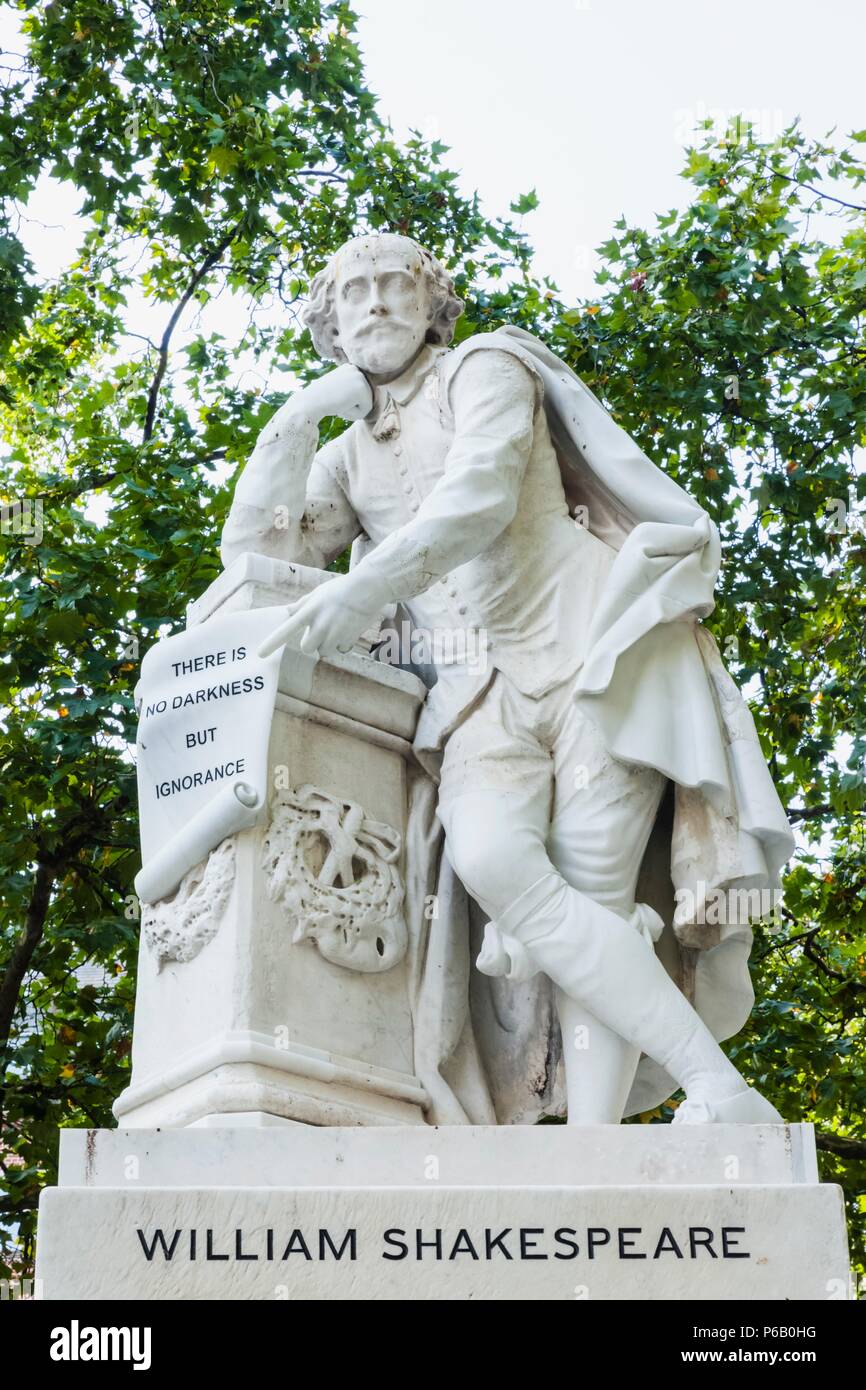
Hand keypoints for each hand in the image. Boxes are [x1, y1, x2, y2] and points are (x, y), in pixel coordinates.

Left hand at [257, 570, 388, 660]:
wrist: (368, 588)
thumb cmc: (340, 589)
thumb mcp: (318, 594)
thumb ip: (302, 605)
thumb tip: (286, 612)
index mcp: (310, 611)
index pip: (287, 629)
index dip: (273, 642)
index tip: (260, 654)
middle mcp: (321, 624)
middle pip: (307, 647)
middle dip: (313, 642)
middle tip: (322, 630)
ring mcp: (335, 633)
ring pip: (324, 650)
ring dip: (329, 643)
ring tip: (338, 627)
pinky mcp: (349, 639)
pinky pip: (341, 649)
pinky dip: (343, 643)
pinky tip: (349, 628)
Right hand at [258, 364, 372, 449]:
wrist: (309, 403)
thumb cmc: (319, 399)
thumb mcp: (336, 388)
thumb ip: (349, 389)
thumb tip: (366, 398)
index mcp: (350, 367)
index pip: (361, 393)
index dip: (348, 401)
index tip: (334, 396)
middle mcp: (357, 369)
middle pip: (366, 398)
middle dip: (351, 406)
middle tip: (334, 400)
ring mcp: (360, 377)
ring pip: (367, 405)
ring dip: (352, 411)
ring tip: (337, 403)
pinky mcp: (362, 389)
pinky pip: (365, 411)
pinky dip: (353, 414)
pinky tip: (340, 406)